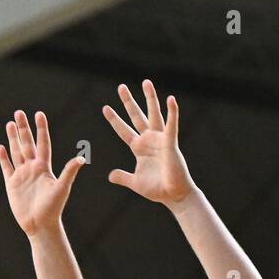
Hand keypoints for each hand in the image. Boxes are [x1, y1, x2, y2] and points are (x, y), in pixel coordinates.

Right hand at [0, 110, 83, 237]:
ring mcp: (22, 175)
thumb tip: (81, 159)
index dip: (41, 129)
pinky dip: (3, 157)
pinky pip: (7, 167)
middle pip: (27, 143)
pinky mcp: (12, 184)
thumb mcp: (62, 188)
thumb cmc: (53, 208)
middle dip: (23, 128)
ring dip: (13, 138)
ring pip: (16, 152)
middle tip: (19, 112)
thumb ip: (69, 172)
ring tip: (10, 124)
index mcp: (45, 167)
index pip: (43, 143)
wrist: (40, 225)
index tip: (39, 114)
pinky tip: (0, 147)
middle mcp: (33, 168)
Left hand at [103, 80, 193, 206]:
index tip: (105, 107)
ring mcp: (160, 140)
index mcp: (139, 148)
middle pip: (136, 116)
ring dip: (150, 98)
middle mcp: (149, 140)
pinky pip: (171, 125)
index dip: (114, 119)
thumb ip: (123, 177)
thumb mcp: (135, 182)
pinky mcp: (170, 143)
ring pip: (154, 114)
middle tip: (120, 87)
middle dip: (128, 102)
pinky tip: (171, 99)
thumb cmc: (157, 189)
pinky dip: (172, 112)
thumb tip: (110, 176)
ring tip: (145, 82)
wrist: (173, 195)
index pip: (123, 130)